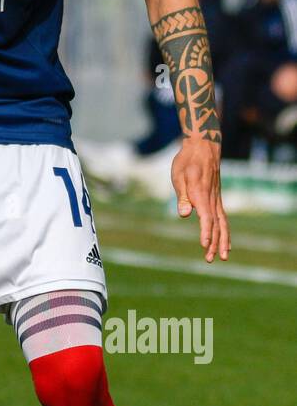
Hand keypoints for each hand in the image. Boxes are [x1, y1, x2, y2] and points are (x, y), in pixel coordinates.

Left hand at [171, 137, 230, 262]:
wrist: (203, 146)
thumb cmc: (187, 161)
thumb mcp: (179, 176)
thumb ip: (182, 196)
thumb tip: (185, 215)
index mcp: (201, 194)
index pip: (206, 218)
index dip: (205, 233)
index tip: (204, 246)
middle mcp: (212, 199)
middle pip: (217, 225)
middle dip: (214, 243)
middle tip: (210, 259)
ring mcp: (216, 199)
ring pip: (223, 223)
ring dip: (223, 241)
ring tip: (223, 257)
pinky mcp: (216, 199)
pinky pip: (223, 218)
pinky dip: (225, 231)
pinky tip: (226, 242)